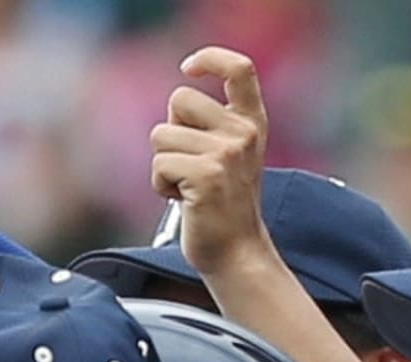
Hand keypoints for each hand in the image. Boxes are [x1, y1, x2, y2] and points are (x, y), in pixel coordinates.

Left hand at [148, 46, 277, 277]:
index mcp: (251, 123)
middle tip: (188, 164)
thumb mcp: (228, 156)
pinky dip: (161, 185)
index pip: (239, 69)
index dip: (211, 58)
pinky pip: (159, 164)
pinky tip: (183, 200)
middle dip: (171, 131)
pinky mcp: (207, 175)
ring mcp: (227, 153)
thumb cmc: (222, 207)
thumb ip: (211, 125)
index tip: (189, 68)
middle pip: (179, 99)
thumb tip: (177, 101)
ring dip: (164, 164)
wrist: (236, 254)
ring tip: (188, 187)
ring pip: (161, 135)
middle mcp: (243, 133)